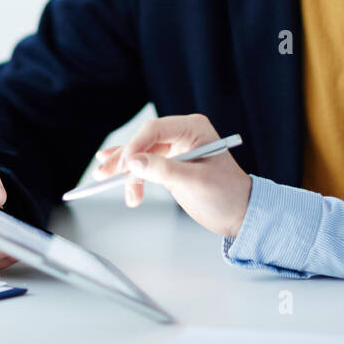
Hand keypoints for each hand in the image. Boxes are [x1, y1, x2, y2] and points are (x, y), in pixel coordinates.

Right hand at [94, 114, 251, 237]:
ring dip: (125, 169)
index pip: (155, 129)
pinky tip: (120, 180)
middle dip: (124, 158)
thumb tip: (134, 162)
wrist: (238, 214)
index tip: (124, 165)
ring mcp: (176, 149)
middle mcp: (184, 134)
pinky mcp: (171, 165)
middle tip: (105, 173)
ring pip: (141, 154)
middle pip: (144, 141)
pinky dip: (133, 176)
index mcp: (194, 128)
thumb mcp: (194, 182)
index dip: (136, 145)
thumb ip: (163, 170)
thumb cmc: (226, 195)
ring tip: (105, 180)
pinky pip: (146, 165)